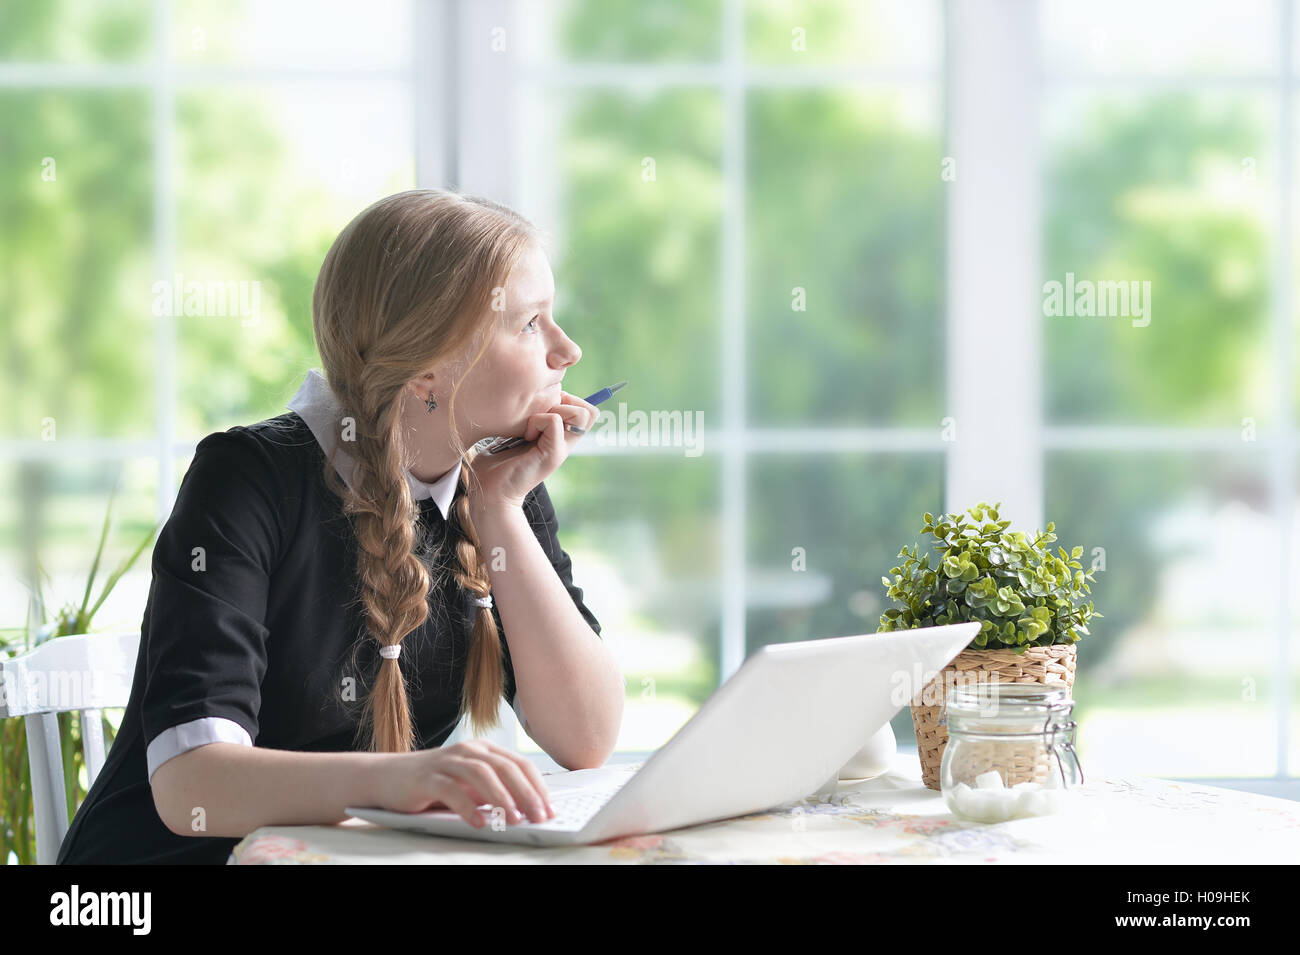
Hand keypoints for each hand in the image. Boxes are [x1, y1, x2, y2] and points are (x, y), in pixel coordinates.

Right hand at [379, 739, 555, 826]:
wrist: (386, 777)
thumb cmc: (434, 783)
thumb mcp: (470, 786)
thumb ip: (494, 792)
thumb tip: (529, 810)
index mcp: (484, 750)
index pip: (520, 764)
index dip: (538, 786)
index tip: (550, 810)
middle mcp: (469, 750)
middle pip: (506, 767)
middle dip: (527, 793)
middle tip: (540, 816)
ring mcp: (447, 761)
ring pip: (482, 774)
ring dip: (502, 797)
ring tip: (515, 819)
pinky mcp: (427, 777)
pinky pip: (451, 790)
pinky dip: (468, 807)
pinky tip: (479, 823)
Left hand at [470, 390, 598, 512]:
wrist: (490, 492)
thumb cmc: (494, 463)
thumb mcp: (513, 434)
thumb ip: (525, 418)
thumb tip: (527, 396)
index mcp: (559, 438)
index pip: (585, 411)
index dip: (569, 399)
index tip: (541, 406)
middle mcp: (565, 444)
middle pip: (590, 411)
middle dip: (567, 400)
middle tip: (541, 412)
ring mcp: (561, 450)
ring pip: (581, 414)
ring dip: (554, 409)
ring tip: (532, 425)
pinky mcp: (552, 455)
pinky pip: (554, 421)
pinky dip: (536, 421)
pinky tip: (523, 436)